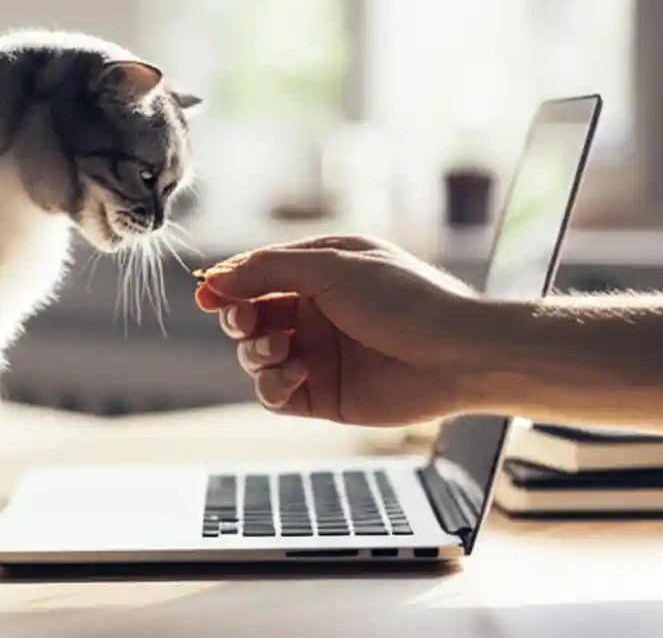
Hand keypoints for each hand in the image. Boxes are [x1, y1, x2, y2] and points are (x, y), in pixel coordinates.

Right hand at [195, 236, 487, 425]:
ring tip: (283, 347)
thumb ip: (269, 269)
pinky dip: (274, 385)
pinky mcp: (324, 396)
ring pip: (256, 357)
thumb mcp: (332, 266)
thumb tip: (216, 277)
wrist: (456, 354)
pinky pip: (275, 395)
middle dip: (238, 318)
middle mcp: (315, 314)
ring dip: (256, 351)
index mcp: (320, 274)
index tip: (206, 293)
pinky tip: (298, 373)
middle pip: (249, 318)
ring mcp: (319, 356)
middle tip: (245, 321)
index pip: (257, 277)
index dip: (228, 286)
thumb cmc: (404, 299)